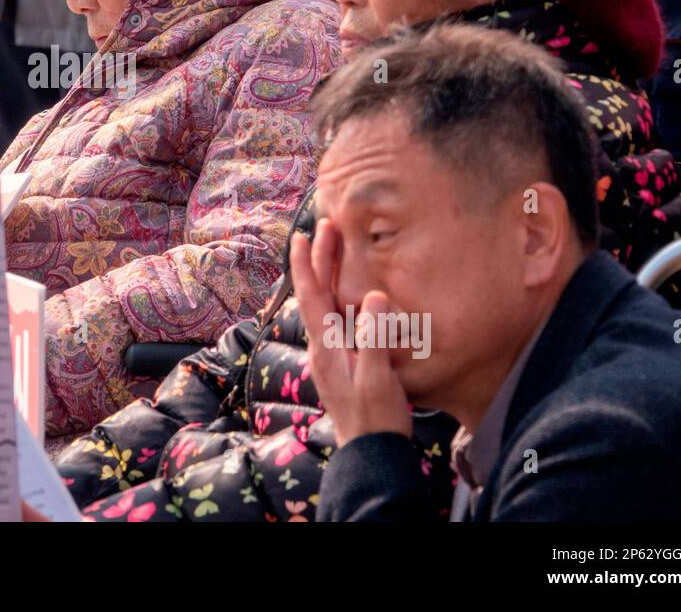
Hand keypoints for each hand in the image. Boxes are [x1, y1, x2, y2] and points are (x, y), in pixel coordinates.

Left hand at [290, 220, 411, 447]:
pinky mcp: (341, 361)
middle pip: (316, 293)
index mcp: (327, 346)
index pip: (311, 296)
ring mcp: (330, 354)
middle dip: (319, 259)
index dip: (307, 264)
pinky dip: (339, 296)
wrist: (369, 453)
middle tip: (325, 226)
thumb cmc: (375, 418)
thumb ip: (373, 338)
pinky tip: (348, 292)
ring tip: (333, 248)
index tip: (303, 235)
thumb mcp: (378, 378)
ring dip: (327, 274)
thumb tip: (372, 297)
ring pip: (325, 304)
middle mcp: (323, 346)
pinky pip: (335, 318)